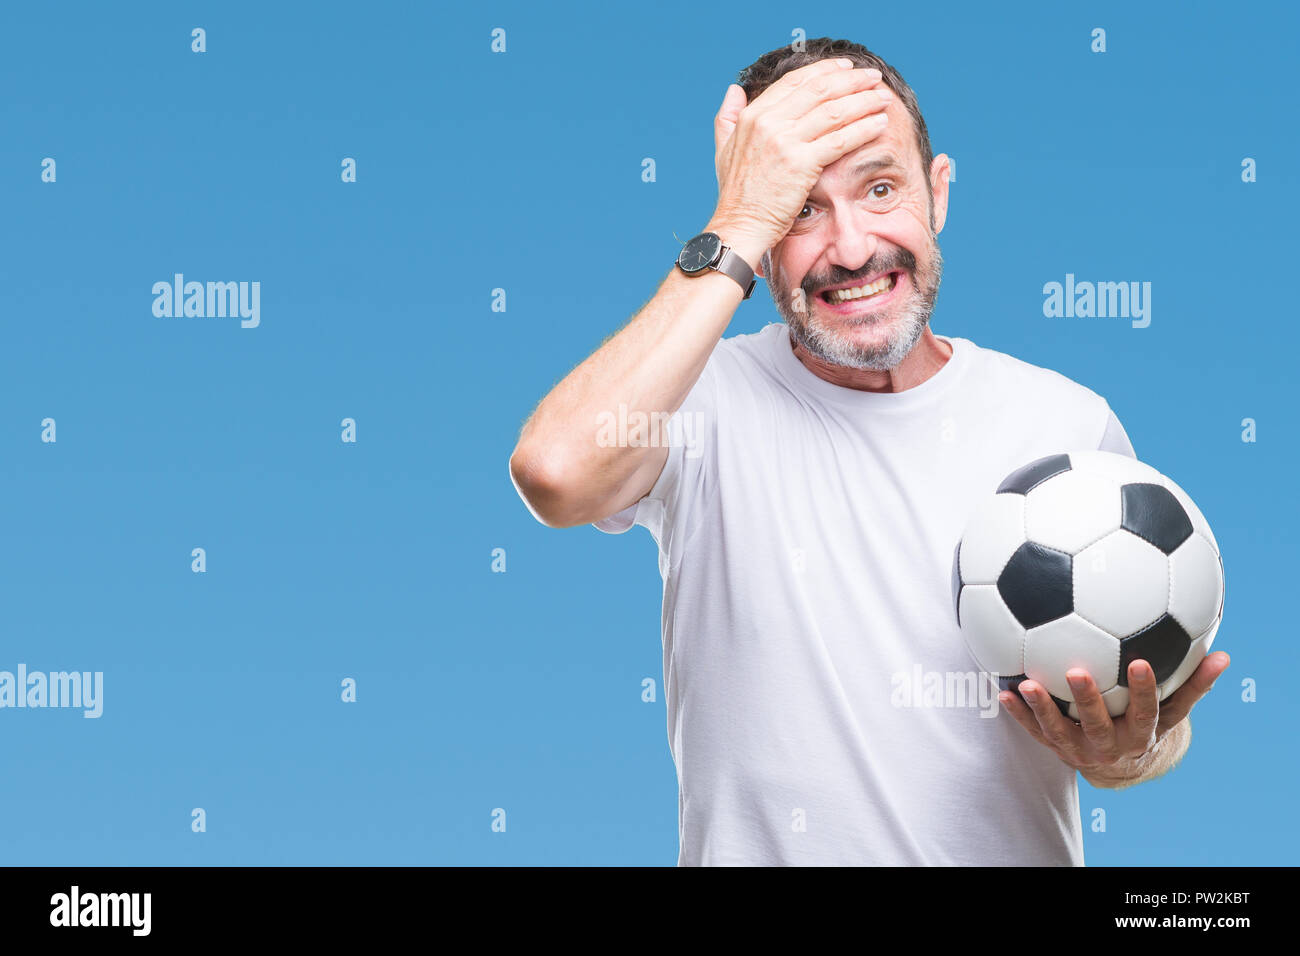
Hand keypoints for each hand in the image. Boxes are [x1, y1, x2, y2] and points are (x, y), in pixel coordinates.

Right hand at [710, 58, 893, 252]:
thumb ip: (727, 117)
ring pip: (834, 111)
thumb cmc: (736, 195)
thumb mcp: (723, 149)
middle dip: (852, 81)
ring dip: (864, 101)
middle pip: (819, 90)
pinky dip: (864, 128)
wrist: (739, 227)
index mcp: (752, 115)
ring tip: (884, 98)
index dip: (824, 70)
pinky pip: (841, 139)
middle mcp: (768, 123)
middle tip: (874, 78)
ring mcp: (784, 142)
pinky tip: (880, 124)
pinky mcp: (801, 164)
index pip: (795, 81)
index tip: (846, 68)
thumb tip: (735, 90)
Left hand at [999, 652, 1229, 778]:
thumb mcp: (1174, 709)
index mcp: (1140, 733)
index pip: (1146, 712)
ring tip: (1027, 683)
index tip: (1141, 662)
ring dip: (1042, 708)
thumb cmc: (1148, 722)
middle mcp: (1109, 745)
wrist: (1120, 764)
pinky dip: (1019, 714)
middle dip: (1087, 699)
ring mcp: (1079, 750)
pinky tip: (1003, 692)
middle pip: (1098, 724)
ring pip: (1059, 732)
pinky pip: (1034, 732)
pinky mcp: (1055, 748)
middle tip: (1075, 670)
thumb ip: (1194, 683)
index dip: (1144, 690)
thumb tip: (1224, 655)